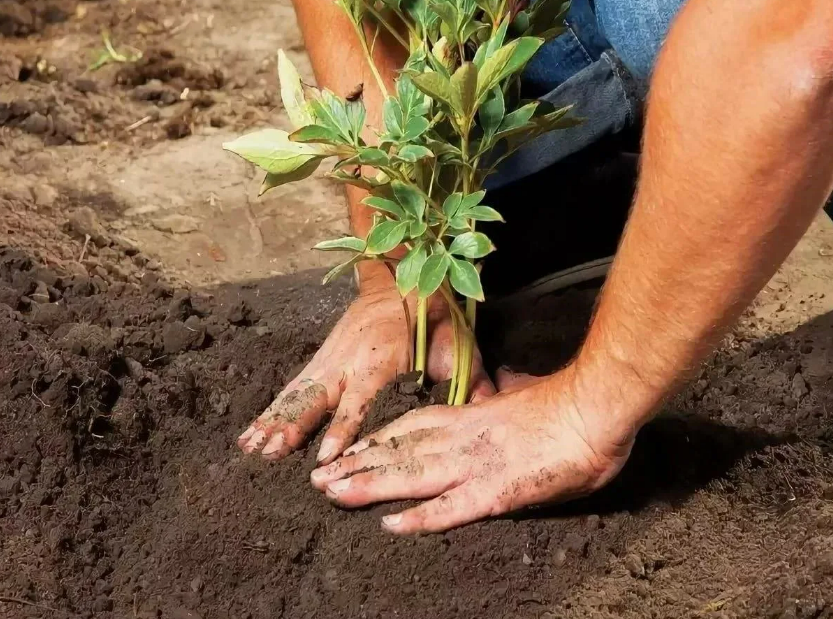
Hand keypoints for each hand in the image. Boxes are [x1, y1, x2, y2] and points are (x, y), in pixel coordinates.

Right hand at [237, 283, 494, 464]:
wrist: (403, 278)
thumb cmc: (435, 319)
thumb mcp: (458, 347)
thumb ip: (470, 384)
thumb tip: (487, 416)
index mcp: (381, 359)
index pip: (361, 400)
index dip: (344, 428)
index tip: (328, 455)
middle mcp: (349, 360)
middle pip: (318, 397)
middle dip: (296, 425)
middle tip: (274, 451)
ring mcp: (330, 359)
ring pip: (299, 394)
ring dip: (275, 420)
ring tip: (252, 449)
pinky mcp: (320, 361)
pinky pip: (292, 389)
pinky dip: (271, 411)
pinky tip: (250, 435)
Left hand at [309, 365, 635, 533]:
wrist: (594, 407)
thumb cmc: (566, 404)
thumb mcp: (524, 395)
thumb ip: (502, 397)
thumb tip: (501, 389)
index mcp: (470, 416)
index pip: (413, 426)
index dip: (378, 439)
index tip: (350, 449)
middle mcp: (463, 438)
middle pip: (400, 451)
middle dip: (358, 465)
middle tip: (320, 479)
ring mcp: (476, 464)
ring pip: (413, 475)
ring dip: (371, 485)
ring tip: (334, 494)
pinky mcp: (496, 491)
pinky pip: (452, 507)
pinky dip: (421, 517)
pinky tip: (392, 525)